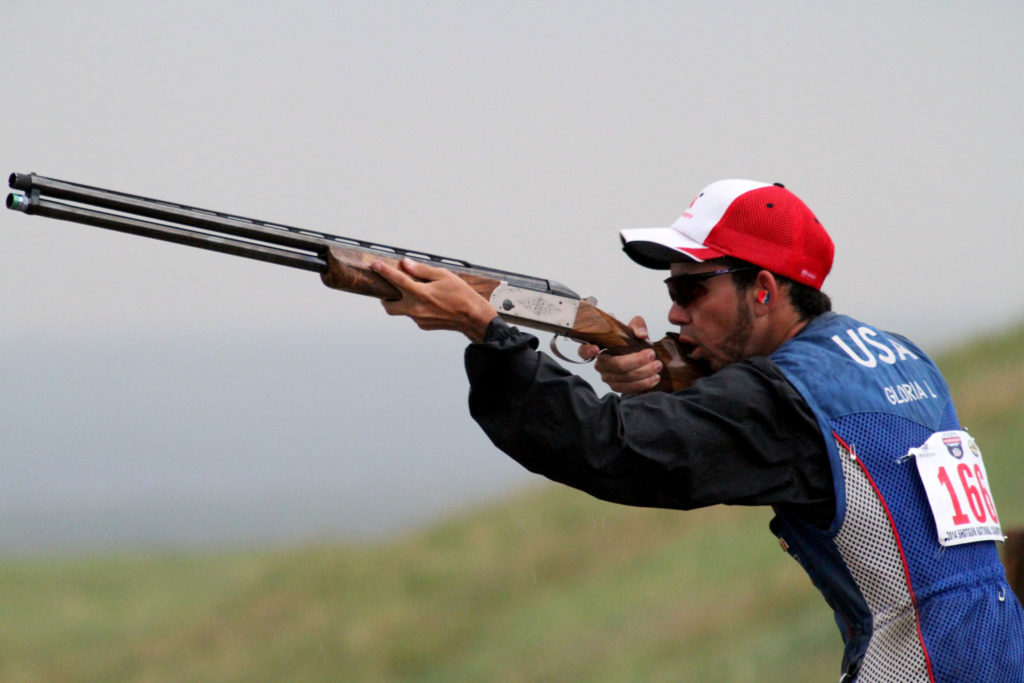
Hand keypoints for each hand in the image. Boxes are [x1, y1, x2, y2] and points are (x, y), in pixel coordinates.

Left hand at [372, 258, 498, 340]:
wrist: (472, 317)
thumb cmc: (461, 295)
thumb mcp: (444, 276)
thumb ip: (422, 270)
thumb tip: (406, 264)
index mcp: (421, 293)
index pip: (397, 280)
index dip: (384, 271)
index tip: (375, 265)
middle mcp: (416, 308)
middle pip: (389, 306)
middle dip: (385, 298)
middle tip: (389, 289)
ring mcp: (419, 319)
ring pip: (402, 311)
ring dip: (402, 303)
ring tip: (415, 294)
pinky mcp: (424, 326)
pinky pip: (413, 316)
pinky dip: (415, 308)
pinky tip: (428, 303)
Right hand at [578, 316, 663, 393]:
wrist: (639, 353)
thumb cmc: (631, 340)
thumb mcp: (634, 328)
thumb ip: (638, 326)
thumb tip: (641, 335)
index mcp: (598, 347)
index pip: (584, 351)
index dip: (588, 350)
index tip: (596, 349)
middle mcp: (600, 364)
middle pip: (616, 365)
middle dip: (637, 361)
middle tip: (652, 354)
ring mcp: (607, 377)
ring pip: (625, 378)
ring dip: (644, 373)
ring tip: (657, 366)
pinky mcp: (616, 387)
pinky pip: (628, 389)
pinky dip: (643, 384)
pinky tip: (654, 378)